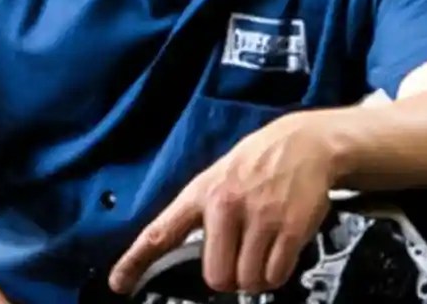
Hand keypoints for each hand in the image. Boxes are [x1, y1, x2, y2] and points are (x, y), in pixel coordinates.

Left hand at [109, 112, 336, 295]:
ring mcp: (259, 218)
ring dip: (255, 278)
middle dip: (228, 278)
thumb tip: (187, 248)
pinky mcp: (290, 228)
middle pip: (215, 275)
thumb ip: (202, 210)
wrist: (308, 142)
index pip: (160, 232)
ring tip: (261, 254)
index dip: (135, 262)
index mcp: (202, 193)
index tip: (119, 284)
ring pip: (247, 280)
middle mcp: (226, 206)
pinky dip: (277, 275)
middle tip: (239, 261)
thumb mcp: (219, 175)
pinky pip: (275, 275)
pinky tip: (278, 255)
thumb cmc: (260, 161)